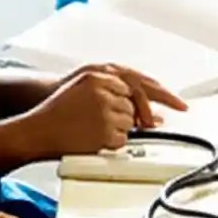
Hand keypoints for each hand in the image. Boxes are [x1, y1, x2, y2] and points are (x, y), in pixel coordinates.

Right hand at [23, 66, 187, 156]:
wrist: (38, 128)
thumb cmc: (59, 109)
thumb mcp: (84, 86)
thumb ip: (112, 88)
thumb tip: (141, 100)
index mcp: (100, 74)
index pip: (141, 85)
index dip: (163, 96)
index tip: (180, 104)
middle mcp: (105, 90)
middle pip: (137, 105)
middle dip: (141, 116)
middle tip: (155, 121)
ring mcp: (105, 111)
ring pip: (131, 123)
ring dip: (121, 129)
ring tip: (97, 129)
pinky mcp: (104, 131)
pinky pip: (122, 139)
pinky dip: (114, 143)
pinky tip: (97, 138)